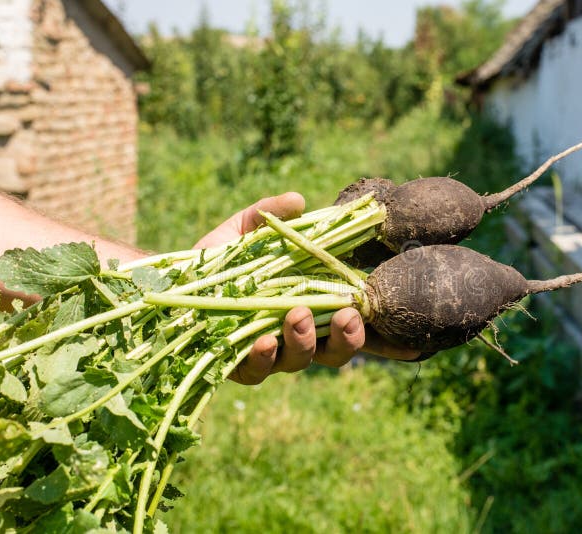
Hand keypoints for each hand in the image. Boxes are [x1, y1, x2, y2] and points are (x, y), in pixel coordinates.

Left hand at [195, 193, 419, 384]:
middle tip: (348, 315)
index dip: (382, 337)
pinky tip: (262, 341)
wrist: (167, 284)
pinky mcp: (238, 367)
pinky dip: (263, 356)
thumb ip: (270, 214)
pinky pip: (257, 371)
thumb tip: (299, 200)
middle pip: (336, 350)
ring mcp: (271, 354)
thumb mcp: (244, 230)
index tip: (414, 343)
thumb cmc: (216, 258)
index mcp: (312, 307)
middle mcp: (298, 336)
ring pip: (301, 360)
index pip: (352, 323)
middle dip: (347, 337)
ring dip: (306, 340)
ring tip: (299, 316)